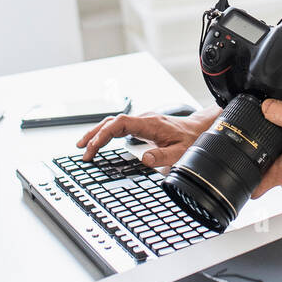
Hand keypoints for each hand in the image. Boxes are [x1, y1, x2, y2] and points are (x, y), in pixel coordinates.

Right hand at [77, 107, 215, 165]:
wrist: (199, 130)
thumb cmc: (191, 140)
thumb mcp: (181, 152)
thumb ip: (163, 156)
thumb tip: (144, 160)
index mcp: (150, 124)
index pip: (120, 123)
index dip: (104, 133)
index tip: (93, 147)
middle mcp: (143, 121)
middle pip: (112, 122)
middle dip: (94, 134)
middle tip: (82, 150)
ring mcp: (141, 123)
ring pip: (114, 123)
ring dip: (98, 133)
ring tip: (84, 146)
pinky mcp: (142, 127)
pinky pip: (119, 127)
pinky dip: (106, 134)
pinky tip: (100, 142)